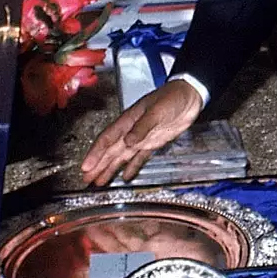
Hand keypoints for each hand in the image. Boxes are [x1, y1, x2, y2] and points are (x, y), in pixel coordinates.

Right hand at [80, 78, 203, 186]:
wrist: (190, 96)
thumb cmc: (172, 97)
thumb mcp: (157, 111)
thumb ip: (142, 127)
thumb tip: (128, 142)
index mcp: (128, 121)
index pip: (107, 140)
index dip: (95, 154)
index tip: (86, 167)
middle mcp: (131, 131)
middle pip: (110, 151)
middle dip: (97, 165)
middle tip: (86, 180)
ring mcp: (142, 137)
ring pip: (121, 156)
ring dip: (109, 168)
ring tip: (99, 181)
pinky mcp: (154, 142)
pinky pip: (139, 158)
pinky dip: (132, 167)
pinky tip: (125, 176)